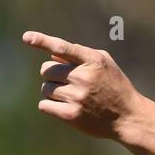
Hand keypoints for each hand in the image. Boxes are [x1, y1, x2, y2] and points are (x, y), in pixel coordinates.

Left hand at [22, 30, 143, 139]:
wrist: (128, 117)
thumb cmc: (115, 86)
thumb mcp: (104, 64)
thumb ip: (79, 56)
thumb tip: (51, 54)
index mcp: (92, 60)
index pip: (63, 47)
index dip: (42, 41)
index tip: (26, 37)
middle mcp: (83, 77)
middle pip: (47, 71)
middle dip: (52, 75)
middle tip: (66, 82)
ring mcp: (77, 97)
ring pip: (45, 88)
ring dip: (52, 91)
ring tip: (69, 96)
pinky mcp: (72, 115)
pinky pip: (44, 105)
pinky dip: (49, 105)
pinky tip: (64, 107)